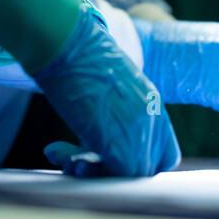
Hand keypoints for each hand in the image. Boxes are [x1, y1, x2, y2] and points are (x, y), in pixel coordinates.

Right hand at [34, 6, 179, 177]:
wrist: (70, 43)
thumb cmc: (78, 55)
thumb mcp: (107, 85)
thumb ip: (115, 112)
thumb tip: (95, 140)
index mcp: (152, 101)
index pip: (165, 153)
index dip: (142, 162)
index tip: (112, 158)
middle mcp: (151, 118)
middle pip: (147, 168)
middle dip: (114, 170)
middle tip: (81, 159)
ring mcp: (139, 131)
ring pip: (127, 175)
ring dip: (93, 172)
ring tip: (64, 157)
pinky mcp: (119, 143)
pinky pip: (108, 174)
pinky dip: (79, 168)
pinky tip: (53, 149)